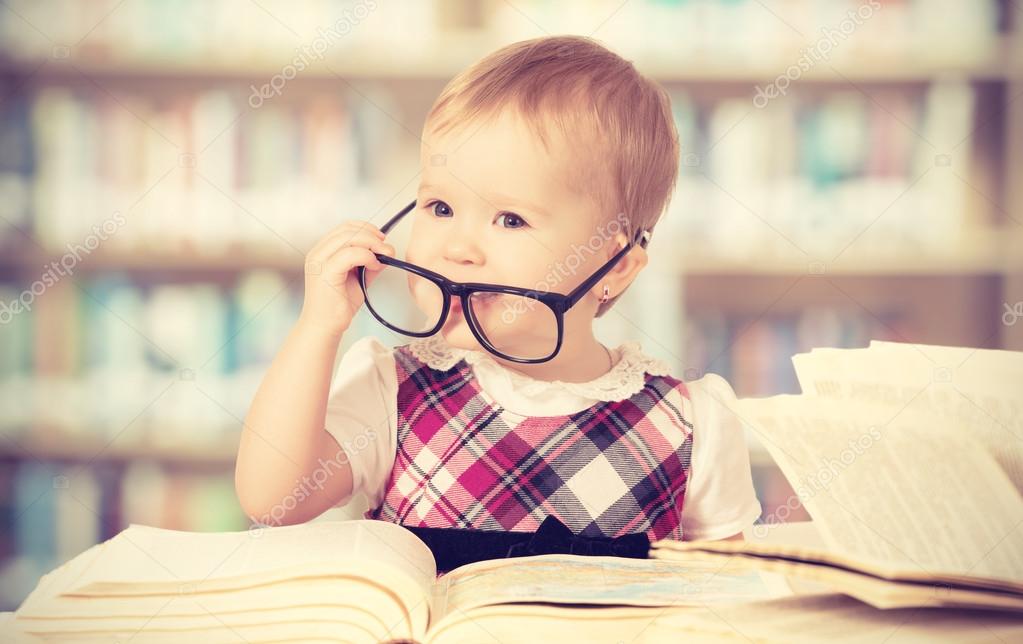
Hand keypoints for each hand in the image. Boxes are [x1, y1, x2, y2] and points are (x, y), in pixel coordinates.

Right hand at [299, 220, 394, 335]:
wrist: (324, 326)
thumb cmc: (337, 305)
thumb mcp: (358, 279)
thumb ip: (370, 264)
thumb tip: (386, 252)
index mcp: (322, 252)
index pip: (344, 228)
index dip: (365, 228)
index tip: (381, 238)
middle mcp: (318, 253)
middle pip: (347, 229)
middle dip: (371, 234)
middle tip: (386, 246)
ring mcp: (319, 262)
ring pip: (349, 238)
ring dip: (372, 244)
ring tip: (383, 256)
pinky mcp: (325, 272)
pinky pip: (350, 254)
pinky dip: (367, 256)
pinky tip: (374, 265)